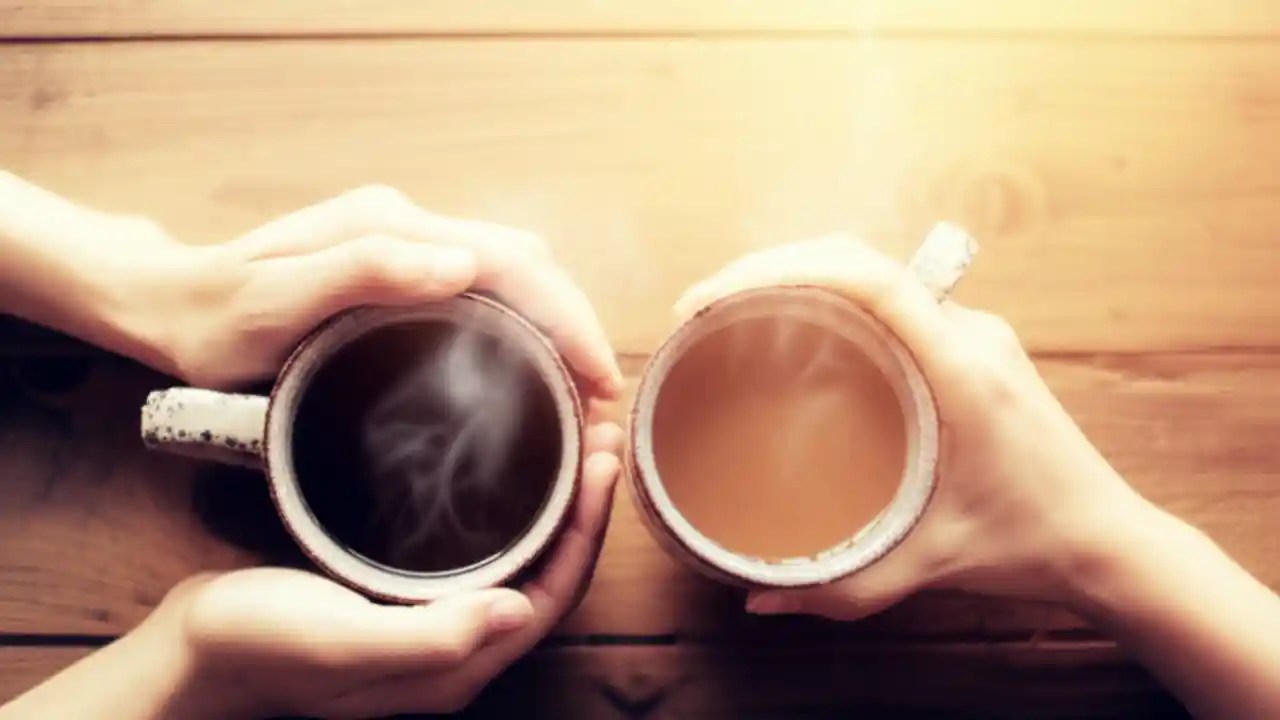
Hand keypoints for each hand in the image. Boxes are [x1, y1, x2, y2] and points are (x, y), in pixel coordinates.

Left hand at [129, 185, 620, 394]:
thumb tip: (464, 265)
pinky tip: (535, 364)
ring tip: (583, 385)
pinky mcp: (403, 270)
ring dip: (558, 321)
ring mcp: (408, 246)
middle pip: (525, 262)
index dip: (565, 315)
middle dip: (576, 320)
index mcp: (392, 228)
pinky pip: (486, 289)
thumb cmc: (215, 321)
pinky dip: (527, 324)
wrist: (171, 305)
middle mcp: (409, 227)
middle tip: (603, 392)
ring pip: (513, 275)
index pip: (509, 261)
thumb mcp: (276, 303)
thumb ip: (364, 272)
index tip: (597, 374)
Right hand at [132, 416, 621, 718]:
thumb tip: (518, 610)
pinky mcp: (405, 594)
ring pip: (519, 557)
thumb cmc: (256, 646)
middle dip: (582, 506)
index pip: (553, 594)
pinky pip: (480, 548)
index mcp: (454, 664)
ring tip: (571, 437)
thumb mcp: (338, 640)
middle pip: (549, 573)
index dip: (588, 529)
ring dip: (553, 501)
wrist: (191, 652)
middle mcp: (456, 646)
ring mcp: (431, 620)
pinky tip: (502, 465)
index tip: (601, 458)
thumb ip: (428, 637)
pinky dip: (508, 505)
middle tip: (597, 429)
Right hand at [674, 235, 1155, 619]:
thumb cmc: (1029, 546)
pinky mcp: (973, 346)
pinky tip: (796, 331)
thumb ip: (839, 589)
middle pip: (859, 260)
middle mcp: (969, 334)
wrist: (1108, 541)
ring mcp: (975, 334)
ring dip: (802, 275)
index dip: (782, 270)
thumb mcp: (927, 568)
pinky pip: (894, 300)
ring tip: (734, 308)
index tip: (715, 296)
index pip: (868, 279)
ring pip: (876, 273)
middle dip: (772, 266)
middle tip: (703, 302)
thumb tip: (756, 598)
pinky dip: (834, 297)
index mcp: (962, 369)